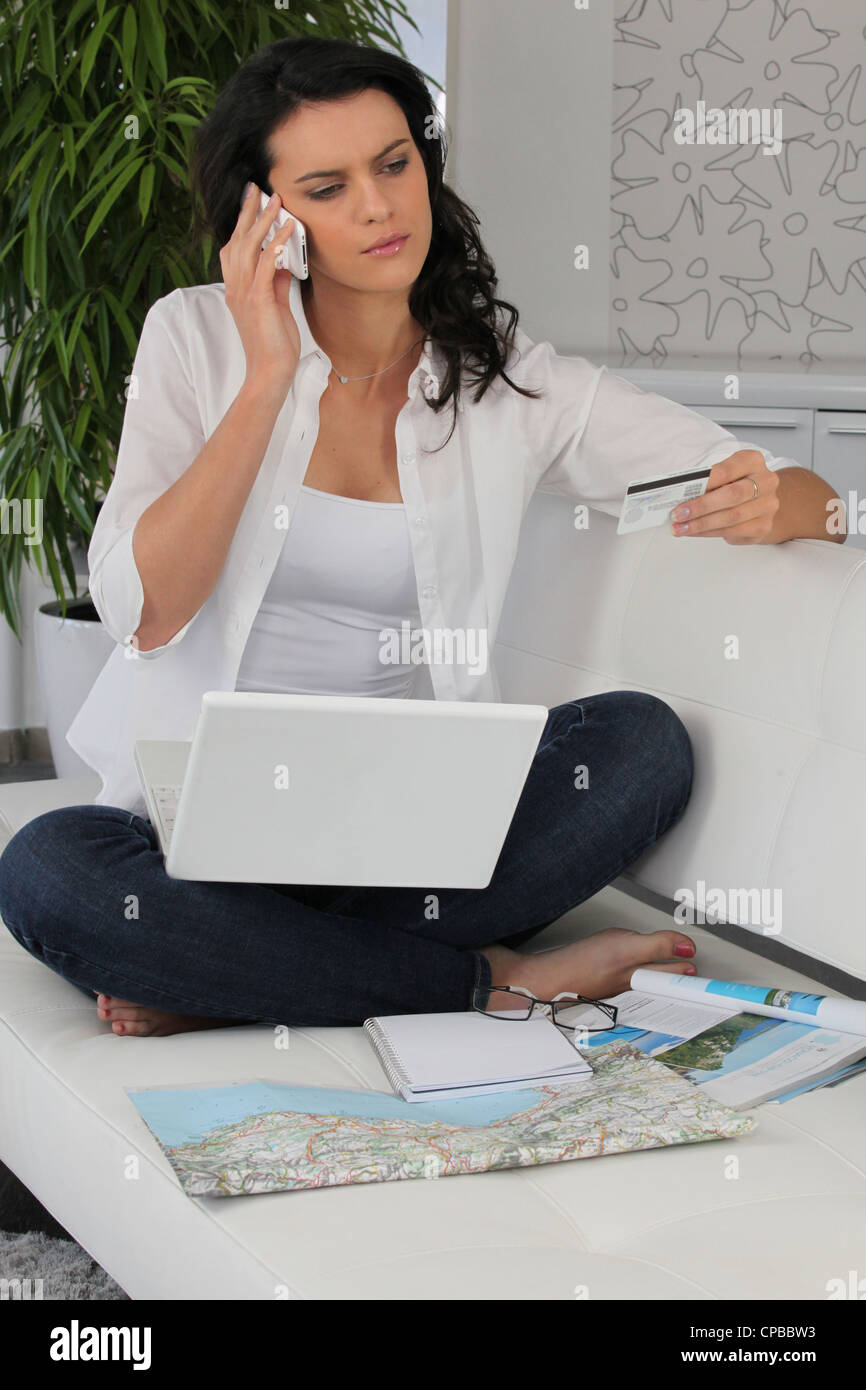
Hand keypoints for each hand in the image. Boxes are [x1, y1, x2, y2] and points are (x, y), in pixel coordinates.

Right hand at [219, 183, 301, 391]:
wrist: (269, 372)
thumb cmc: (274, 344)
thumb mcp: (275, 307)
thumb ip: (277, 283)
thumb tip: (285, 263)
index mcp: (237, 288)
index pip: (234, 248)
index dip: (241, 224)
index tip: (251, 202)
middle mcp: (236, 287)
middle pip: (238, 240)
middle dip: (248, 212)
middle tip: (257, 188)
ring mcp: (244, 294)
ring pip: (250, 248)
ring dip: (263, 223)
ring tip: (276, 202)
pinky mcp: (258, 301)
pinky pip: (265, 267)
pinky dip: (275, 246)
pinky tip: (286, 231)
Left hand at [669, 450, 780, 544]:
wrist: (761, 502)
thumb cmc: (736, 485)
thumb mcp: (724, 474)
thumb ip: (708, 481)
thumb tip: (681, 495)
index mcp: (753, 461)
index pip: (726, 471)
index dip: (704, 483)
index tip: (682, 493)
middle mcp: (766, 481)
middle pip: (732, 495)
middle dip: (701, 507)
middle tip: (678, 515)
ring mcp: (768, 505)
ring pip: (731, 517)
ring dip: (701, 525)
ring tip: (680, 527)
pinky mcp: (763, 526)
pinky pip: (733, 532)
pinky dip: (709, 533)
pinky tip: (694, 532)